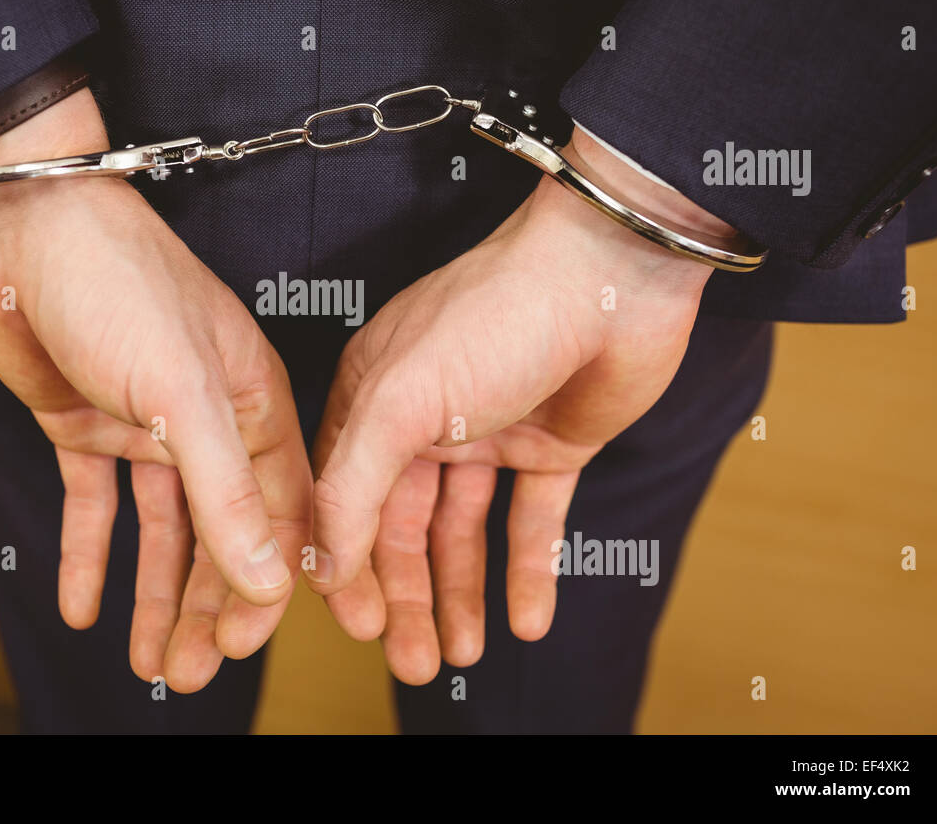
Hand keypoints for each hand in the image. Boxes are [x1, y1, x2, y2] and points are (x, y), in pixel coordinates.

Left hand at [0, 91, 310, 691]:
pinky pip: (95, 504)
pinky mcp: (85, 422)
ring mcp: (143, 423)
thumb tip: (270, 581)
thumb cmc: (118, 285)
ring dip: (153, 594)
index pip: (279, 514)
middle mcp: (206, 420)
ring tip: (145, 660)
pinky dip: (91, 555)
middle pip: (218, 532)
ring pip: (160, 528)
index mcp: (252, 405)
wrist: (19, 223)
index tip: (241, 646)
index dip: (264, 585)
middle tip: (187, 671)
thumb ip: (227, 493)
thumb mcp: (181, 396)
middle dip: (204, 605)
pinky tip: (85, 606)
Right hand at [307, 126, 728, 683]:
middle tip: (411, 662)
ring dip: (461, 594)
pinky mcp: (551, 445)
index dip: (348, 568)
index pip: (344, 500)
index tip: (356, 628)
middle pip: (403, 528)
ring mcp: (489, 433)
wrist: (613, 273)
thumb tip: (324, 559)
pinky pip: (531, 522)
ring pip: (463, 533)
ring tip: (463, 655)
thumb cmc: (495, 313)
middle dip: (406, 597)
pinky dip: (527, 571)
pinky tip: (527, 622)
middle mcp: (425, 419)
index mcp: (374, 399)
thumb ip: (355, 482)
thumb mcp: (402, 398)